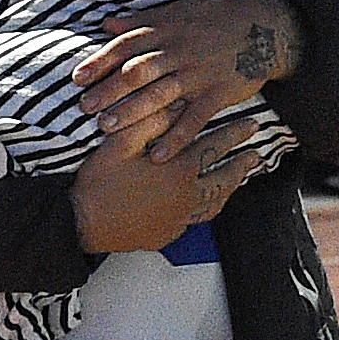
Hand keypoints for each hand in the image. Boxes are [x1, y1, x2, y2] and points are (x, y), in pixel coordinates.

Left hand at [68, 0, 301, 153]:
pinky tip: (158, 155)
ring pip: (160, 95)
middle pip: (137, 71)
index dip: (100, 62)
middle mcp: (179, 51)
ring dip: (132, 113)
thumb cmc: (215, 21)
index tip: (77, 79)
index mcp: (166, 30)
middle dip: (109, 90)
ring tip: (107, 128)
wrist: (262, 30)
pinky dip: (176, 138)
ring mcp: (198, 74)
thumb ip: (141, 20)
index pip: (126, 45)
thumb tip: (106, 24)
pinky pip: (194, 119)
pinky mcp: (218, 94)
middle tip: (85, 108)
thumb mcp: (178, 12)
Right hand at [71, 105, 292, 253]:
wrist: (82, 224)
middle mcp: (186, 197)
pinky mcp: (168, 234)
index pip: (216, 147)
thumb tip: (174, 106)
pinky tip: (209, 202)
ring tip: (240, 178)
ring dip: (231, 188)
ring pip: (215, 202)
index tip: (250, 124)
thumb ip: (150, 121)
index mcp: (178, 170)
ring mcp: (179, 219)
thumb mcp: (120, 142)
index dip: (234, 133)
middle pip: (225, 177)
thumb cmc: (99, 182)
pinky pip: (197, 220)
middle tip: (256, 152)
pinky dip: (208, 208)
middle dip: (242, 162)